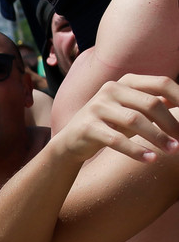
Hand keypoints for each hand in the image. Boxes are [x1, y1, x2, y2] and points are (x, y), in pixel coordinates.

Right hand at [52, 74, 178, 165]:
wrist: (72, 141)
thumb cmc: (110, 125)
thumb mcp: (133, 111)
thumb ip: (155, 105)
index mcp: (126, 82)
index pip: (162, 84)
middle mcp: (111, 89)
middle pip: (151, 103)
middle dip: (171, 123)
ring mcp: (97, 107)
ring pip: (135, 121)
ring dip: (157, 138)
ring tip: (172, 150)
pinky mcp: (87, 127)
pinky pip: (116, 140)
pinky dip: (136, 150)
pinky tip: (149, 159)